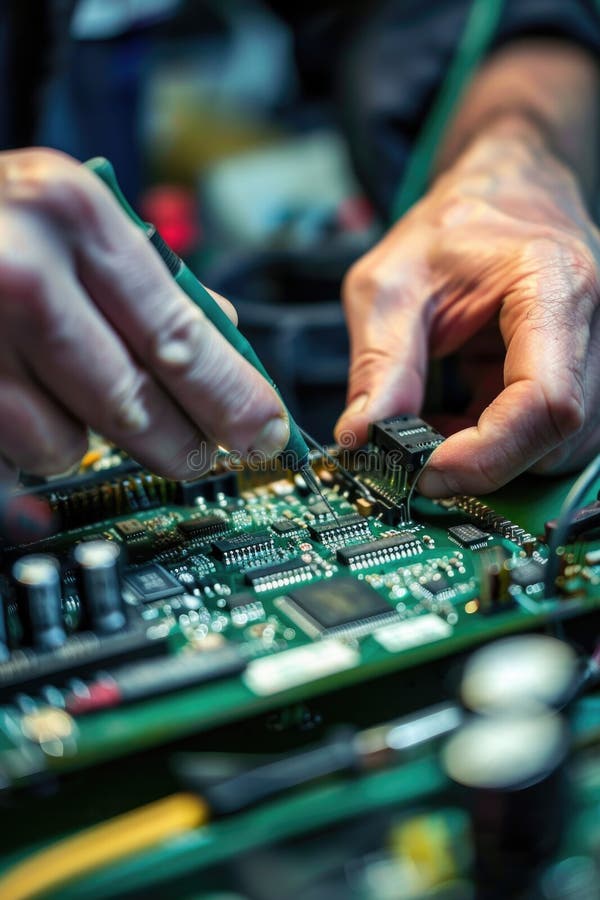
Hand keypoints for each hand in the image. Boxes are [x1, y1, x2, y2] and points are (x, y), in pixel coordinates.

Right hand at [0, 149, 288, 478]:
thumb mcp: (68, 217)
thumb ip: (148, 277)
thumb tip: (227, 341)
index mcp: (72, 215)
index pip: (182, 335)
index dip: (234, 399)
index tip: (265, 434)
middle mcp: (21, 272)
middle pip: (137, 402)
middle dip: (184, 443)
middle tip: (204, 453)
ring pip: (73, 443)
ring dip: (92, 440)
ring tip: (79, 399)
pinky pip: (18, 457)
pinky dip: (38, 445)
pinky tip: (31, 405)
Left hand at [335, 121, 599, 495]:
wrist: (498, 201)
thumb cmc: (452, 227)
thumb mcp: (391, 285)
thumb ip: (379, 363)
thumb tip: (362, 436)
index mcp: (553, 286)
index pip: (545, 401)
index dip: (485, 453)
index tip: (425, 469)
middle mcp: (593, 327)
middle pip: (554, 437)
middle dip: (478, 460)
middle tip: (412, 452)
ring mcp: (593, 358)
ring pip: (553, 450)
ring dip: (484, 456)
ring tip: (431, 421)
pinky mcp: (577, 381)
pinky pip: (542, 441)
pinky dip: (492, 446)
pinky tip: (454, 418)